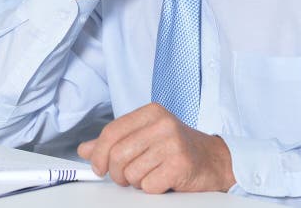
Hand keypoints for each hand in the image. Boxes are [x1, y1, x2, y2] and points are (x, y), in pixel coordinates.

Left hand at [77, 103, 235, 193]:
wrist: (215, 160)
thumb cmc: (177, 147)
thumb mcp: (144, 136)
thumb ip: (114, 142)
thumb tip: (85, 149)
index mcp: (151, 113)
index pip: (112, 132)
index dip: (99, 152)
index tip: (97, 166)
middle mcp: (162, 124)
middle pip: (118, 154)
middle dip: (117, 172)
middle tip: (125, 177)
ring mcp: (173, 143)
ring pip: (132, 172)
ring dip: (136, 181)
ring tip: (150, 174)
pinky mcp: (180, 164)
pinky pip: (149, 185)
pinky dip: (151, 188)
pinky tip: (162, 180)